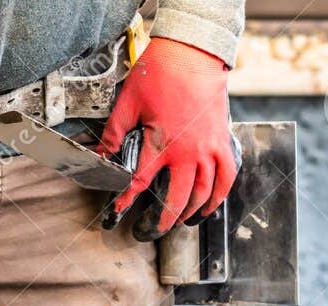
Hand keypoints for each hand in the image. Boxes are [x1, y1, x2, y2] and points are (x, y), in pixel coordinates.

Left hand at [98, 38, 236, 238]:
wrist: (192, 54)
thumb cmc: (160, 74)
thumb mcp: (128, 103)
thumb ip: (113, 133)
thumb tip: (100, 155)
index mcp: (161, 144)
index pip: (140, 183)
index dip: (126, 200)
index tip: (118, 211)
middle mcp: (188, 152)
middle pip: (177, 198)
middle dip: (163, 220)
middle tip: (152, 230)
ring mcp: (208, 149)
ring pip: (204, 193)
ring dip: (192, 212)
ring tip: (181, 222)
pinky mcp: (223, 141)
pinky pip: (226, 176)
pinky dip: (220, 195)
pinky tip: (211, 205)